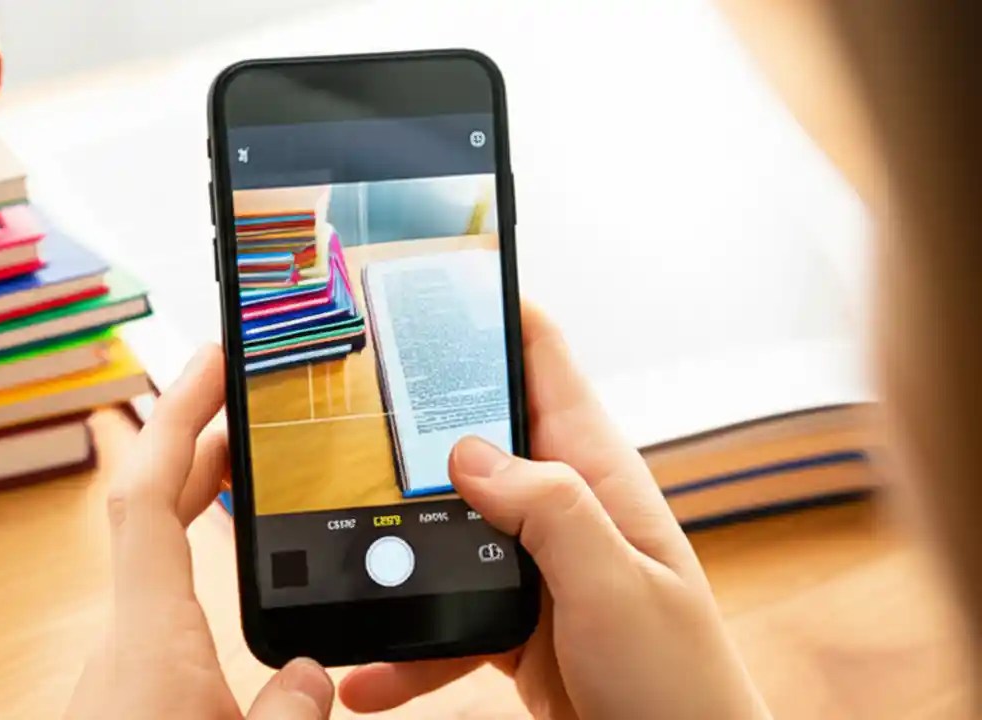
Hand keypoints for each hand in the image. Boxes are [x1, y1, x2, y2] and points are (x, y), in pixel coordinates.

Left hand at [66, 345, 333, 718]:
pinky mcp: (124, 696)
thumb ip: (288, 712)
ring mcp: (117, 666)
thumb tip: (309, 674)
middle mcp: (123, 641)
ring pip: (154, 562)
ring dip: (193, 503)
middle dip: (194, 444)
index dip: (175, 418)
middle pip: (152, 513)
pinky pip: (158, 604)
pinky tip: (220, 578)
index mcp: (151, 641)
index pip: (147, 500)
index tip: (210, 363)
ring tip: (242, 474)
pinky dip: (190, 560)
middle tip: (240, 397)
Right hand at [339, 303, 771, 718]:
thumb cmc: (679, 686)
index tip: (432, 279)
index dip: (493, 311)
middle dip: (414, 415)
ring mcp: (534, 563)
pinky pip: (443, 607)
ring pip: (445, 522)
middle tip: (344, 397)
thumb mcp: (616, 588)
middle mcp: (562, 509)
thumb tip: (467, 450)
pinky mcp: (512, 618)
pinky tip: (369, 665)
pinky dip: (406, 635)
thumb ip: (549, 510)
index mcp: (596, 477)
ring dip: (395, 535)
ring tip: (335, 541)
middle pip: (476, 433)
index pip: (545, 362)